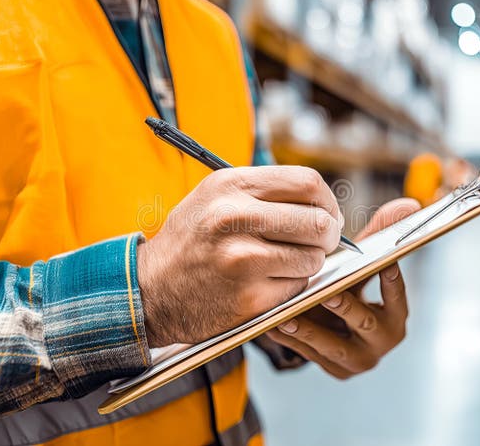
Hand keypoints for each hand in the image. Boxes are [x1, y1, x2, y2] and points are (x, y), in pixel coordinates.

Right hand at [137, 166, 341, 346]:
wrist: (151, 289)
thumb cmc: (191, 240)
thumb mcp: (215, 196)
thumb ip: (265, 192)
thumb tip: (324, 205)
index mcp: (231, 185)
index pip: (307, 182)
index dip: (327, 200)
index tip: (327, 213)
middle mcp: (236, 218)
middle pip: (318, 221)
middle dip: (328, 234)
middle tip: (320, 241)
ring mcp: (243, 260)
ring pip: (313, 257)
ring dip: (309, 262)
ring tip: (286, 262)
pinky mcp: (250, 297)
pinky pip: (298, 287)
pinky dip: (292, 285)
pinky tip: (268, 282)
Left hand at [266, 198, 420, 378]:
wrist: (335, 330)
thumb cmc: (350, 290)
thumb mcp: (364, 268)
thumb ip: (380, 236)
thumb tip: (410, 203)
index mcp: (395, 317)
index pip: (397, 299)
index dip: (392, 283)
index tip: (385, 263)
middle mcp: (380, 342)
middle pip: (364, 324)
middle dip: (347, 307)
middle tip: (328, 293)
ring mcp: (356, 360)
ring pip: (332, 346)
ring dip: (310, 329)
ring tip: (289, 313)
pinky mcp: (332, 370)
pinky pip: (307, 355)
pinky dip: (289, 339)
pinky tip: (272, 324)